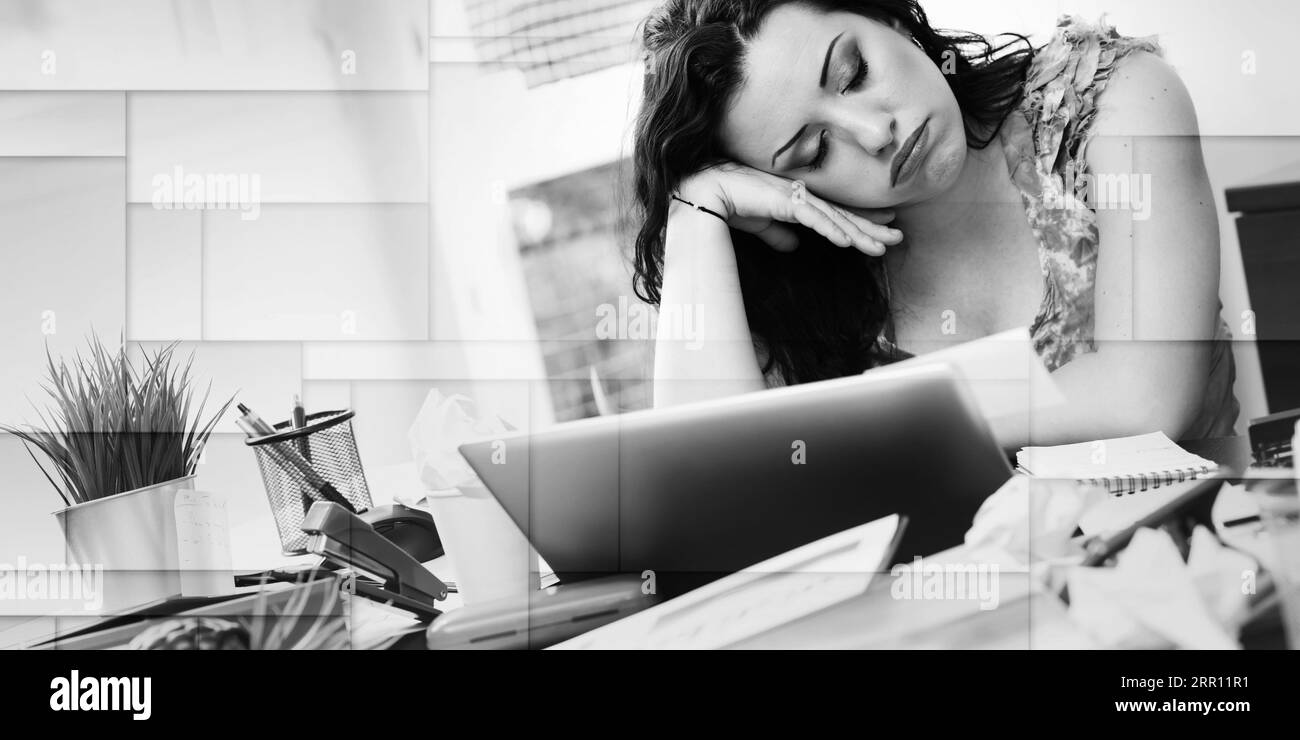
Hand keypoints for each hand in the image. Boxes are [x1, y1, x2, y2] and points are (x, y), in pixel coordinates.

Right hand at [677, 162, 901, 255]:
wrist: (703, 192)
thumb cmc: (727, 203)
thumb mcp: (759, 224)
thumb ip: (777, 234)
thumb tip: (793, 246)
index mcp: (796, 200)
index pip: (835, 213)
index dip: (860, 222)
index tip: (884, 228)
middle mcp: (799, 195)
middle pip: (842, 214)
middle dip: (871, 227)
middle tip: (898, 237)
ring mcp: (792, 196)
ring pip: (833, 218)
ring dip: (858, 234)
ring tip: (882, 247)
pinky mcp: (780, 200)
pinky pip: (811, 217)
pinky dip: (830, 229)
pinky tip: (847, 241)